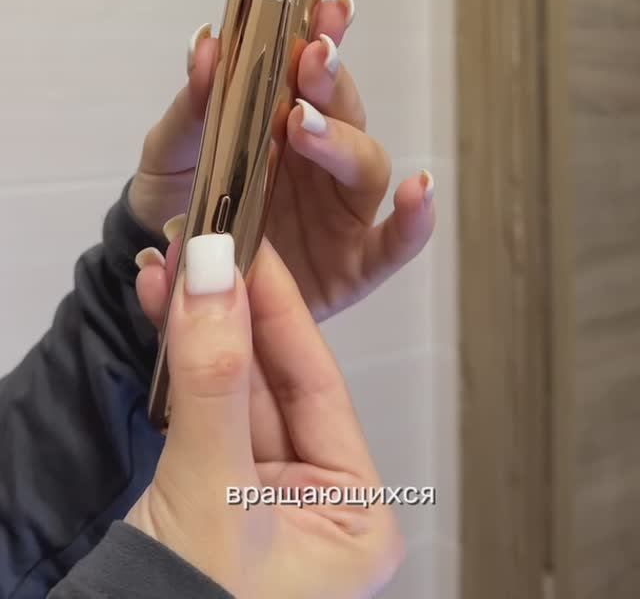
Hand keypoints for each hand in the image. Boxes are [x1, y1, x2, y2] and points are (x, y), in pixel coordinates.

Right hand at [128, 234, 402, 598]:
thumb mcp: (212, 484)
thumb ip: (215, 374)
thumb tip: (217, 275)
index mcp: (357, 517)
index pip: (319, 382)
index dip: (280, 306)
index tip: (252, 245)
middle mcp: (320, 505)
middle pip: (273, 377)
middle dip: (232, 309)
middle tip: (206, 246)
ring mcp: (267, 498)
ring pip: (233, 384)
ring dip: (199, 325)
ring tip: (172, 268)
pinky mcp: (217, 491)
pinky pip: (204, 407)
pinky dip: (181, 361)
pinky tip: (166, 309)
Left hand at [129, 0, 434, 319]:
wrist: (172, 274)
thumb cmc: (181, 201)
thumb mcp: (174, 149)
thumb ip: (196, 102)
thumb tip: (209, 46)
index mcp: (285, 122)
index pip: (314, 73)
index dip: (327, 36)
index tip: (328, 8)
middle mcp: (322, 162)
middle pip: (345, 112)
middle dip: (331, 83)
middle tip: (311, 60)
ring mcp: (341, 212)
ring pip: (367, 166)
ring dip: (343, 141)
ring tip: (305, 127)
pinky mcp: (352, 266)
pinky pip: (395, 244)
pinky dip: (415, 219)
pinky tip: (419, 190)